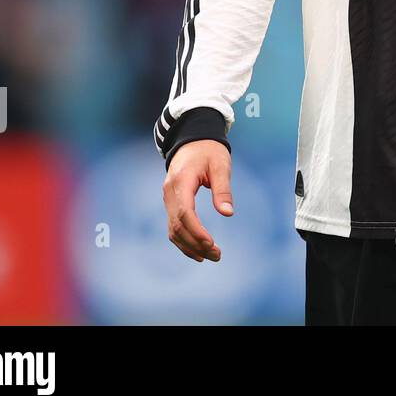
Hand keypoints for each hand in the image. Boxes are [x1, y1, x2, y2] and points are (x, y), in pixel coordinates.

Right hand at [162, 139, 233, 261]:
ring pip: (173, 230)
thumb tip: (227, 212)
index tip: (211, 243)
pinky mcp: (171, 202)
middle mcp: (170, 192)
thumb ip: (223, 189)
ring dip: (189, 246)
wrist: (192, 139)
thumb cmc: (209, 150)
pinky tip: (198, 250)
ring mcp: (168, 198)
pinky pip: (174, 226)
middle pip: (177, 226)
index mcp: (181, 181)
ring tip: (210, 256)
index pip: (185, 213)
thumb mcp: (220, 165)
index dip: (196, 231)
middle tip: (217, 255)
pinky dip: (184, 240)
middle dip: (196, 243)